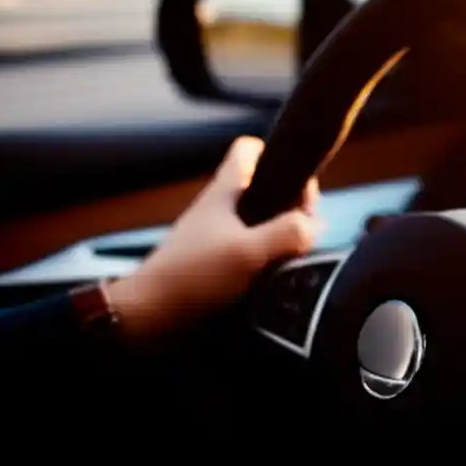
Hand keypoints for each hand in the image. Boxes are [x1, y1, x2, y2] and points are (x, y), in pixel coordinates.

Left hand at [105, 137, 320, 340]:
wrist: (151, 315)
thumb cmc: (194, 275)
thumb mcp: (248, 251)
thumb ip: (288, 232)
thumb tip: (314, 225)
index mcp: (224, 192)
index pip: (249, 149)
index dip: (276, 156)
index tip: (298, 186)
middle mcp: (219, 208)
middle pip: (264, 189)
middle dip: (290, 205)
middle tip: (302, 230)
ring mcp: (215, 236)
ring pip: (259, 222)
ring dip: (280, 236)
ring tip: (292, 258)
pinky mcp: (214, 263)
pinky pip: (250, 250)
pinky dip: (266, 260)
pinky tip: (274, 279)